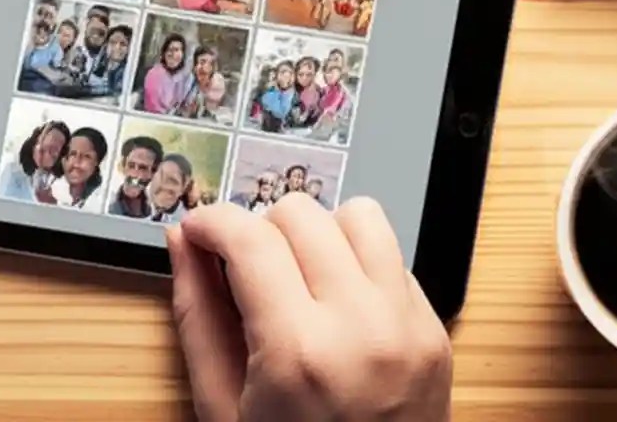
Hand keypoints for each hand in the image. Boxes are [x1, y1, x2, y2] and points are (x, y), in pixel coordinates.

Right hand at [166, 195, 452, 421]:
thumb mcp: (223, 409)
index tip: (198, 230)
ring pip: (360, 215)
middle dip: (260, 228)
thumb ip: (198, 317)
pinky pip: (393, 257)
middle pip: (302, 214)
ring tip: (296, 275)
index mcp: (298, 353)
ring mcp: (407, 326)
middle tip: (243, 266)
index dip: (212, 222)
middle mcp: (361, 327)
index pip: (250, 237)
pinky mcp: (434, 330)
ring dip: (318, 233)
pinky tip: (336, 306)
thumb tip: (182, 244)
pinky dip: (357, 264)